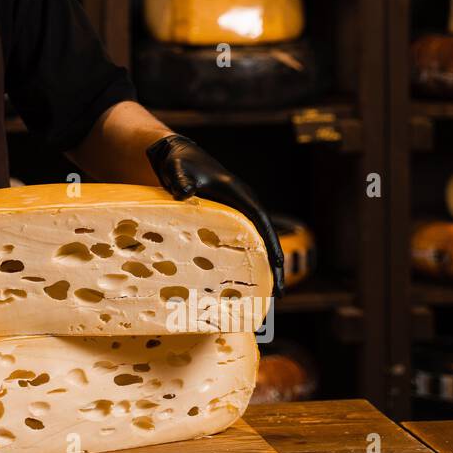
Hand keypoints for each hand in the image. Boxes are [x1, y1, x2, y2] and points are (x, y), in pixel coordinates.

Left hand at [145, 134, 285, 297]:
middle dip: (271, 266)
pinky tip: (236, 283)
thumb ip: (181, 180)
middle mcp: (241, 206)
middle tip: (276, 295)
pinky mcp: (222, 222)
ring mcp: (233, 215)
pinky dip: (240, 262)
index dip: (271, 246)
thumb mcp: (179, 169)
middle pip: (262, 239)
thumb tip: (184, 193)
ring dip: (258, 268)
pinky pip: (236, 245)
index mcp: (238, 195)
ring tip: (264, 297)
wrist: (174, 156)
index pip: (261, 223)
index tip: (277, 267)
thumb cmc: (179, 162)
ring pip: (252, 245)